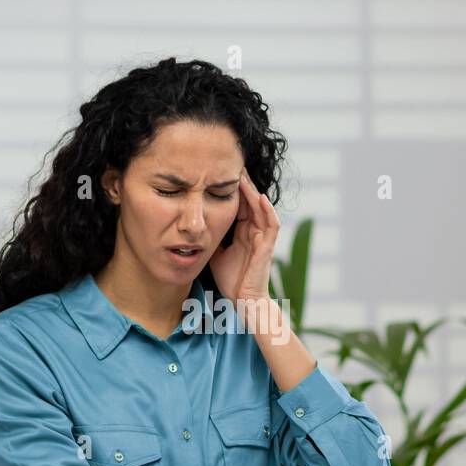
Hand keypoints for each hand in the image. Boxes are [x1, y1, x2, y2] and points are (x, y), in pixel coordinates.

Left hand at [208, 171, 279, 302]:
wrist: (243, 301)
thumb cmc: (231, 280)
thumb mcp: (215, 252)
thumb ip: (210, 237)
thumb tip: (193, 226)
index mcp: (243, 231)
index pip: (239, 203)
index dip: (231, 188)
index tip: (218, 172)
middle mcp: (254, 231)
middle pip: (250, 200)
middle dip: (242, 183)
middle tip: (231, 163)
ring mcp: (262, 238)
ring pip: (261, 207)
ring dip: (253, 190)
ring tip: (243, 174)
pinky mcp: (267, 247)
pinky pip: (271, 224)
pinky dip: (267, 209)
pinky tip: (259, 196)